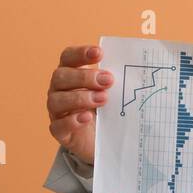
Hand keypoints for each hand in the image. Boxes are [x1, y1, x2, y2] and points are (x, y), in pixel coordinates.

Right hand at [46, 43, 111, 165]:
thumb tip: (135, 71)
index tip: (99, 53)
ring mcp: (57, 111)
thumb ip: (117, 81)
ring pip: (57, 100)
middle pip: (61, 77)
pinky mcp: (60, 131)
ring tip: (103, 99)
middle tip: (108, 80)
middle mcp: (59, 90)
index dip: (80, 53)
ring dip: (80, 98)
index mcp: (71, 73)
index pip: (68, 57)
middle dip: (84, 77)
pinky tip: (87, 117)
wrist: (104, 139)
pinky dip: (72, 120)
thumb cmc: (107, 108)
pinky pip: (59, 125)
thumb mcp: (113, 92)